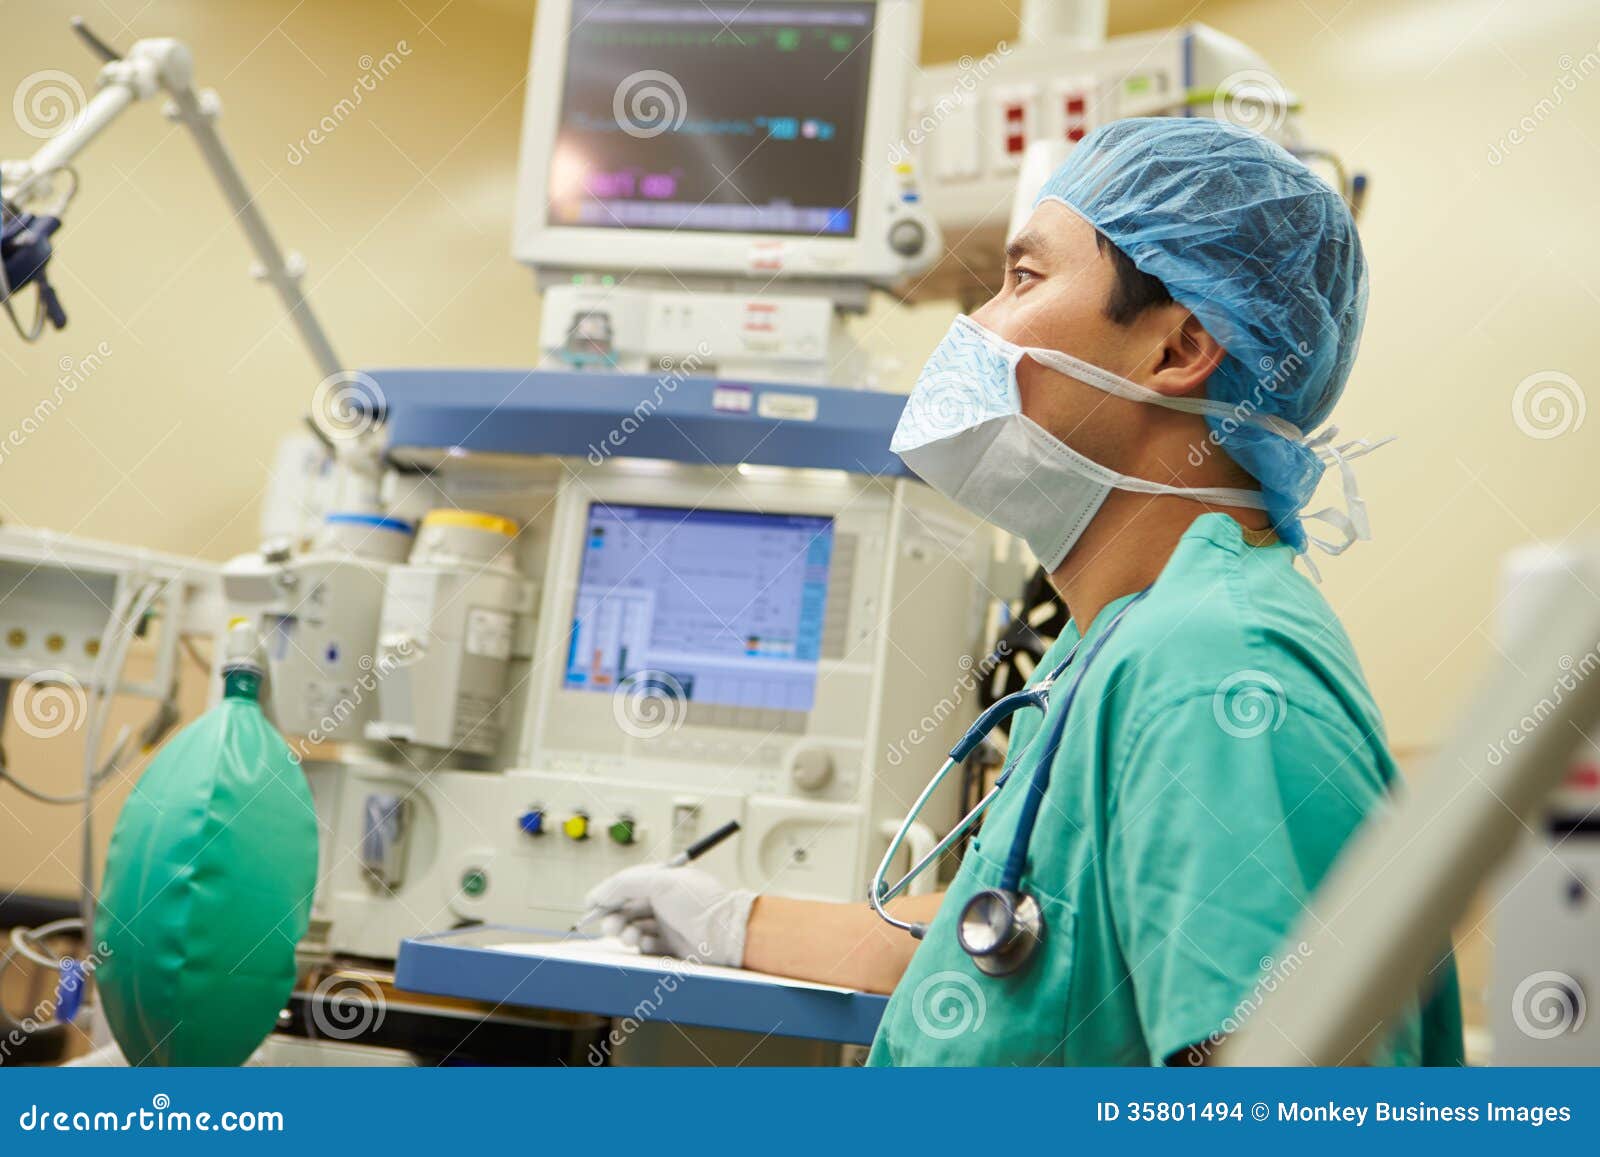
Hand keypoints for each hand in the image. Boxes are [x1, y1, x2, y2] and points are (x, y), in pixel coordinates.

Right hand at [582, 865, 756, 965]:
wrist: (726, 933)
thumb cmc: (699, 902)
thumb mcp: (660, 880)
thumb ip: (624, 883)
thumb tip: (597, 895)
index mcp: (662, 881)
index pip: (626, 886)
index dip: (607, 895)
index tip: (590, 906)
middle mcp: (663, 902)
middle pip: (626, 909)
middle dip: (614, 918)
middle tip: (611, 927)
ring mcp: (667, 925)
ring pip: (634, 929)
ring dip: (626, 932)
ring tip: (631, 936)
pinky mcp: (671, 947)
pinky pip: (646, 947)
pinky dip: (641, 945)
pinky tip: (647, 944)